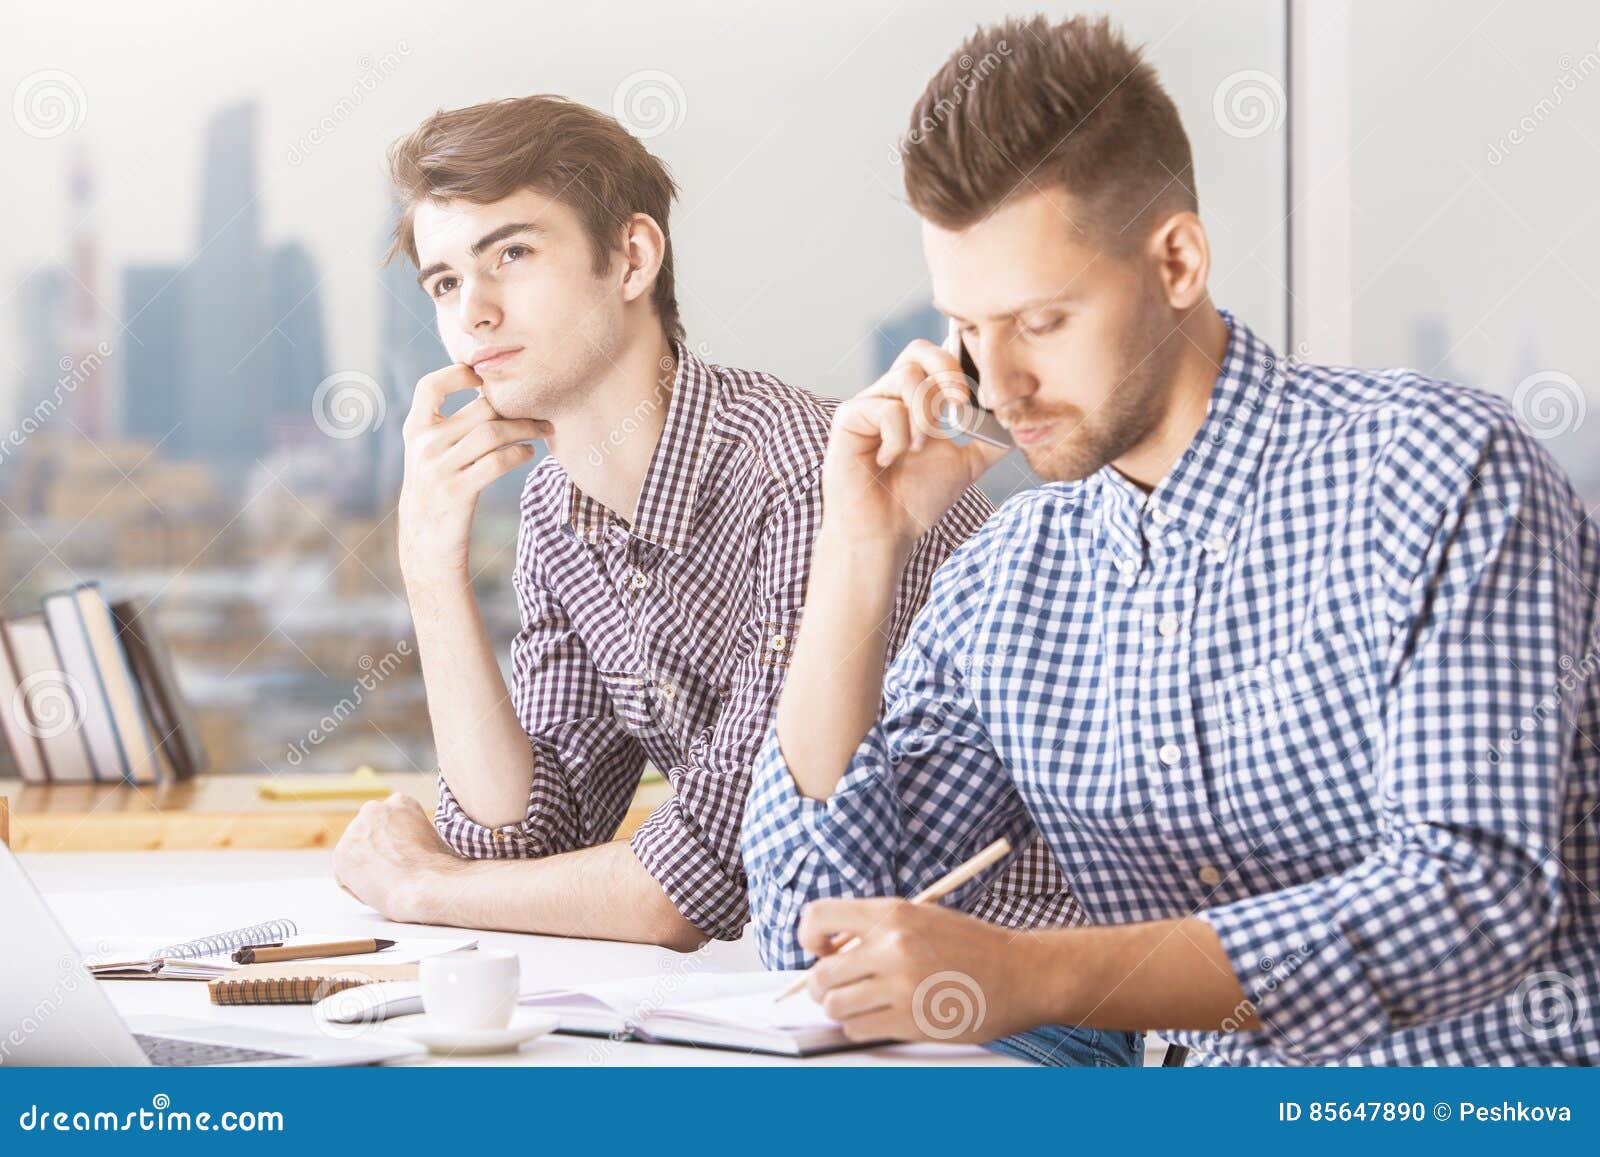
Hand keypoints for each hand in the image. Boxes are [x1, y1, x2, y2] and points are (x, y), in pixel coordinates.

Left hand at [332, 793, 462, 922]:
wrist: (425, 886)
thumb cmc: (438, 869)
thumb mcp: (432, 838)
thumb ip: (411, 836)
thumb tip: (406, 849)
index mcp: (401, 802)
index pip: (387, 825)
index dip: (397, 847)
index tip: (407, 858)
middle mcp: (374, 809)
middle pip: (368, 837)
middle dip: (377, 854)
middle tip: (395, 872)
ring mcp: (355, 830)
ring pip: (356, 858)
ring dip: (368, 871)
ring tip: (390, 882)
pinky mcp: (341, 853)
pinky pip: (346, 877)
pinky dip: (359, 889)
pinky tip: (379, 889)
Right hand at [397, 364, 550, 581]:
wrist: (425, 547)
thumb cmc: (438, 494)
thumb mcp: (429, 456)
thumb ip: (447, 427)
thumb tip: (489, 393)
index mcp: (415, 431)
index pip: (430, 387)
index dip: (458, 373)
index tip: (486, 377)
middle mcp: (424, 445)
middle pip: (479, 409)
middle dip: (515, 407)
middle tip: (539, 410)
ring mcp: (439, 469)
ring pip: (492, 433)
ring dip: (525, 428)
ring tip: (542, 429)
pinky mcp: (457, 491)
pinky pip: (497, 462)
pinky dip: (519, 453)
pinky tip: (527, 453)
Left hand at [798, 898, 1051, 1043]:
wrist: (1021, 973)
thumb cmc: (974, 946)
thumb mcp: (923, 917)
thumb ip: (878, 930)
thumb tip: (832, 953)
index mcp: (892, 913)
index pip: (818, 917)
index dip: (809, 937)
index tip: (820, 950)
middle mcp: (891, 946)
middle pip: (820, 975)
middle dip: (821, 985)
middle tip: (836, 987)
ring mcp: (900, 986)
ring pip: (835, 1006)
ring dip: (840, 1009)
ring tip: (859, 1004)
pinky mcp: (909, 1021)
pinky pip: (858, 1029)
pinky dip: (861, 1027)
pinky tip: (880, 1017)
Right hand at [821, 340, 1007, 545]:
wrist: (885, 532)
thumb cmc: (917, 498)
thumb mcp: (967, 463)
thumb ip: (990, 438)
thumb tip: (1017, 418)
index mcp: (917, 400)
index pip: (938, 357)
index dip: (959, 363)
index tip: (974, 396)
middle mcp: (891, 395)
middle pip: (919, 350)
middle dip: (948, 374)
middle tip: (958, 406)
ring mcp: (869, 403)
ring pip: (906, 376)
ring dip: (924, 415)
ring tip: (919, 449)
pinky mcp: (849, 417)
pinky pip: (886, 408)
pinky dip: (898, 437)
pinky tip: (889, 460)